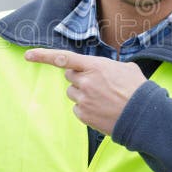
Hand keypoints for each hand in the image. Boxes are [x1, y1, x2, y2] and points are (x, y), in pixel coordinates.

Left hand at [25, 48, 145, 135]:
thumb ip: (105, 66)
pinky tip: (101, 109)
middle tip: (97, 83)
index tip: (28, 55)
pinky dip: (86, 108)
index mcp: (94, 66)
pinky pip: (77, 108)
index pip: (63, 58)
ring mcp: (83, 99)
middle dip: (79, 78)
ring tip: (102, 98)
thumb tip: (101, 69)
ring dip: (82, 93)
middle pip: (69, 76)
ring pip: (72, 93)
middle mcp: (85, 82)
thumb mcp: (124, 68)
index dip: (43, 56)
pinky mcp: (83, 115)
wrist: (143, 116)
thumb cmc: (137, 90)